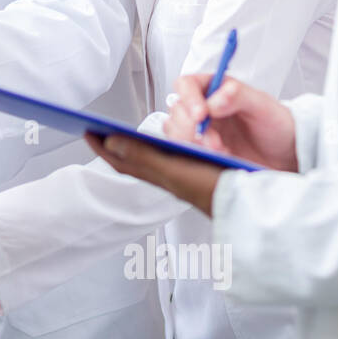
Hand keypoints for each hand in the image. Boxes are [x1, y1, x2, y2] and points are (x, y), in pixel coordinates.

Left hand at [86, 133, 223, 214]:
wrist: (251, 208)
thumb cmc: (215, 191)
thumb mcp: (174, 170)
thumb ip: (142, 155)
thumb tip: (110, 142)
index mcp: (158, 174)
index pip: (121, 160)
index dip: (102, 146)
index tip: (86, 130)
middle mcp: (167, 176)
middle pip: (132, 160)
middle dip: (114, 145)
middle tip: (99, 130)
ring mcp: (181, 177)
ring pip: (149, 160)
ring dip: (133, 147)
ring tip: (121, 136)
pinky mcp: (197, 175)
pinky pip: (168, 160)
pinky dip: (158, 149)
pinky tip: (163, 145)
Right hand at [165, 75, 297, 171]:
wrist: (285, 154)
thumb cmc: (275, 125)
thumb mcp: (262, 105)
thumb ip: (238, 96)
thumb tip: (214, 100)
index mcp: (214, 88)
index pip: (186, 85)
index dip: (188, 98)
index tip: (201, 115)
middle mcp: (202, 107)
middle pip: (176, 110)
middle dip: (190, 127)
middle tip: (213, 140)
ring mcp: (198, 129)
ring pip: (175, 131)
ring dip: (193, 142)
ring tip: (221, 149)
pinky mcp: (199, 150)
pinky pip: (183, 150)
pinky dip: (197, 154)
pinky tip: (219, 156)